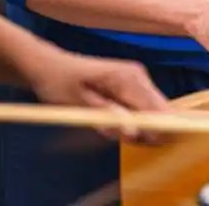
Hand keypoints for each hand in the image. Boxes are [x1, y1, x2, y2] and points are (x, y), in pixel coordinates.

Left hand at [27, 52, 170, 142]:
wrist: (49, 66)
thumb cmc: (59, 83)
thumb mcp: (79, 104)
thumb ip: (109, 118)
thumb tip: (134, 131)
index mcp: (128, 78)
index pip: (156, 108)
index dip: (156, 129)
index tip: (141, 142)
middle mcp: (139, 76)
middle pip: (159, 111)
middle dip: (141, 130)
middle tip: (110, 132)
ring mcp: (138, 80)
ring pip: (151, 113)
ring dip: (131, 127)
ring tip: (101, 124)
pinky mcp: (133, 86)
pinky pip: (141, 110)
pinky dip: (127, 122)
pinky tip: (106, 120)